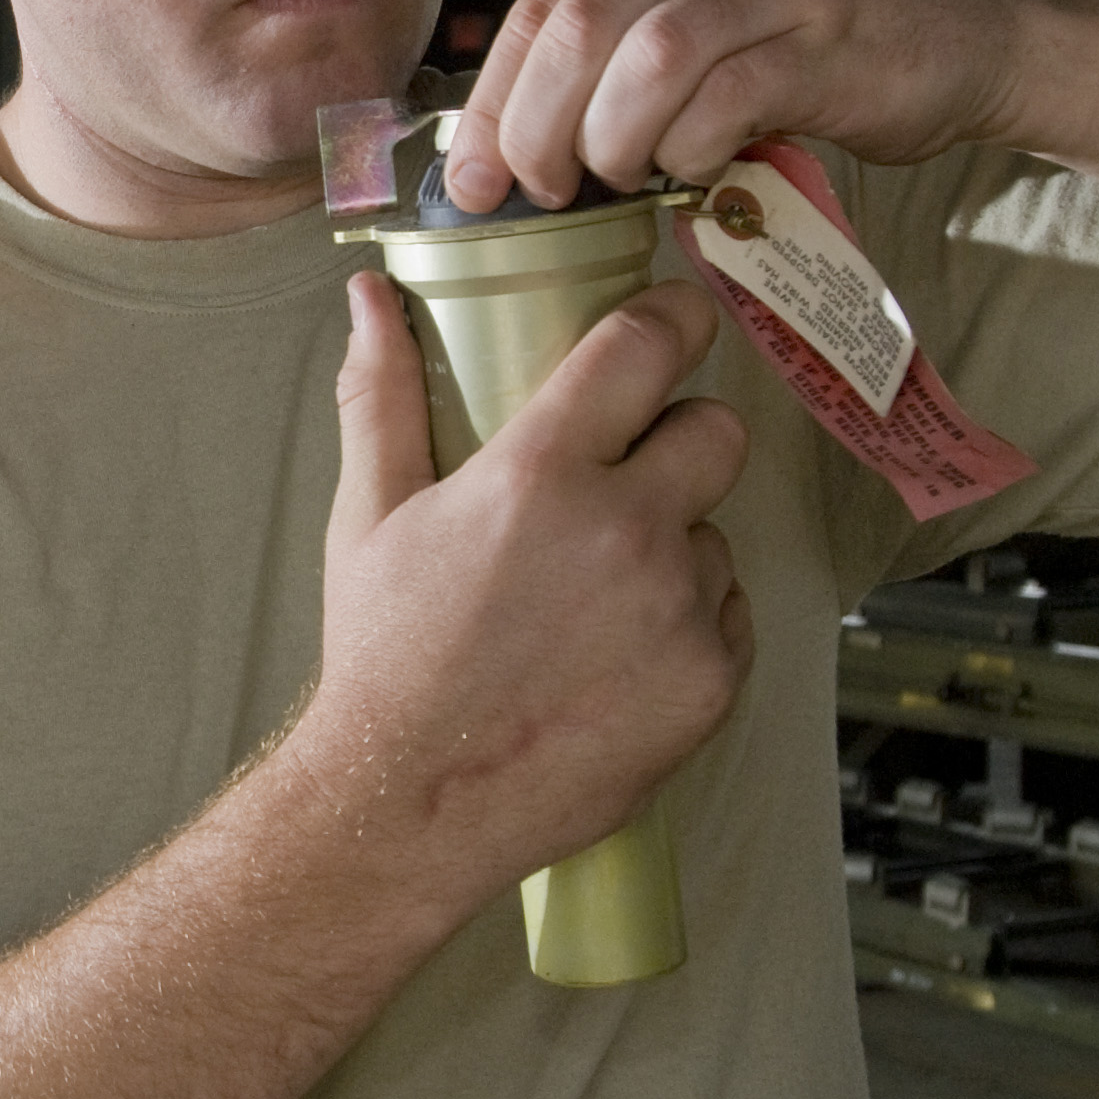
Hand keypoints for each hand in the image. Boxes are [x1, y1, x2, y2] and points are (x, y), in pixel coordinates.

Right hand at [308, 272, 751, 902]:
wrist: (411, 801)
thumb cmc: (386, 654)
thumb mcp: (372, 516)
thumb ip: (381, 395)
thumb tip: (371, 298)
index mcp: (540, 474)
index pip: (646, 348)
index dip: (674, 318)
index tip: (675, 320)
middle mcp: (625, 531)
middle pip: (718, 430)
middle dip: (681, 440)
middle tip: (627, 479)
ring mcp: (679, 609)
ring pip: (716, 533)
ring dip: (674, 547)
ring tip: (593, 601)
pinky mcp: (711, 680)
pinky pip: (727, 615)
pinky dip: (686, 624)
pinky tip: (617, 656)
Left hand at [448, 0, 1035, 211]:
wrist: (978, 29)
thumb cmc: (824, 35)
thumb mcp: (706, 8)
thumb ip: (619, 47)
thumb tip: (516, 140)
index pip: (542, 2)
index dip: (495, 99)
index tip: (474, 178)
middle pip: (579, 25)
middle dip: (538, 125)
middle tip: (538, 193)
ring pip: (647, 58)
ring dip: (612, 139)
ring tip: (617, 181)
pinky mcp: (828, 37)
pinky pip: (726, 98)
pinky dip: (690, 150)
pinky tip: (692, 173)